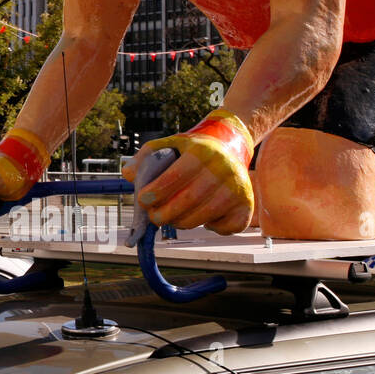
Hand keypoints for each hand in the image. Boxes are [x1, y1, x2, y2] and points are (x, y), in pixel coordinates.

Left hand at [128, 108, 254, 235]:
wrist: (229, 147)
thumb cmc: (190, 150)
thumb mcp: (168, 145)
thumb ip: (145, 157)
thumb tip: (128, 175)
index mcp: (201, 152)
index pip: (176, 175)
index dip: (156, 191)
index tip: (142, 201)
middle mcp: (223, 169)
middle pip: (189, 200)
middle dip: (165, 214)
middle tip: (154, 217)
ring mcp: (238, 188)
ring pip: (203, 217)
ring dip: (181, 223)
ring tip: (172, 218)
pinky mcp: (246, 206)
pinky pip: (224, 228)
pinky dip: (209, 228)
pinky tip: (202, 216)